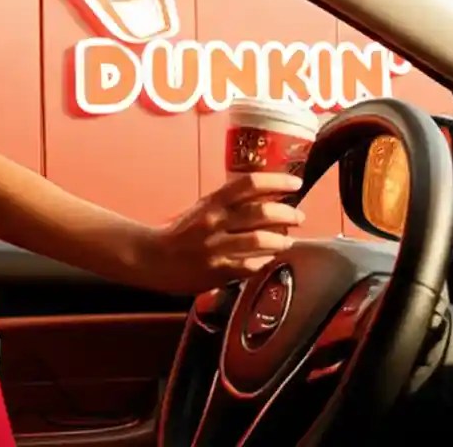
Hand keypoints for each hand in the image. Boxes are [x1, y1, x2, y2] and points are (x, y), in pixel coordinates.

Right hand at [148, 172, 304, 294]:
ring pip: (260, 240)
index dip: (277, 180)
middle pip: (261, 211)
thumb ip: (230, 202)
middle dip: (287, 213)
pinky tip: (269, 260)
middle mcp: (215, 221)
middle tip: (299, 216)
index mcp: (212, 202)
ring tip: (287, 240)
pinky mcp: (217, 271)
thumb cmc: (182, 232)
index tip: (295, 183)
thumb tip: (266, 195)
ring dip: (281, 240)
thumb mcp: (203, 208)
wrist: (153, 257)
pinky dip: (265, 262)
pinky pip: (251, 265)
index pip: (250, 183)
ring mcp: (217, 247)